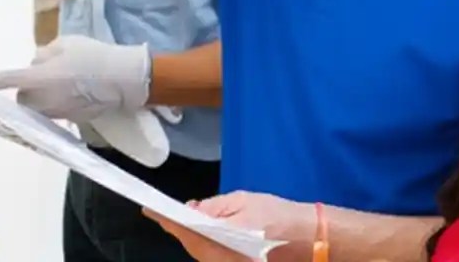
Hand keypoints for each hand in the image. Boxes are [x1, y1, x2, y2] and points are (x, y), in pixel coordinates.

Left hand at [0, 35, 150, 121]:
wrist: (122, 79)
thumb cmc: (93, 55)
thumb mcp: (66, 43)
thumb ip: (45, 54)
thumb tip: (37, 63)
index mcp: (39, 78)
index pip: (10, 79)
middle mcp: (43, 100)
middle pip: (23, 99)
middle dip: (27, 89)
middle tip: (42, 75)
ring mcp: (57, 112)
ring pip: (38, 108)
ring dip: (41, 97)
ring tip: (60, 83)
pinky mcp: (70, 119)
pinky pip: (55, 111)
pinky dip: (57, 102)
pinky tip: (74, 91)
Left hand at [146, 192, 315, 261]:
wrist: (309, 238)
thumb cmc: (276, 216)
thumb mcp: (243, 202)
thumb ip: (214, 207)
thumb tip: (191, 209)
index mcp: (221, 240)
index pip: (185, 230)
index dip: (166, 219)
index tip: (149, 209)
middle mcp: (219, 260)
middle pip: (191, 244)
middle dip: (178, 228)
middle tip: (165, 211)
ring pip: (200, 252)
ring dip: (191, 237)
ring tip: (183, 219)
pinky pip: (212, 257)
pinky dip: (204, 244)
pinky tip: (205, 233)